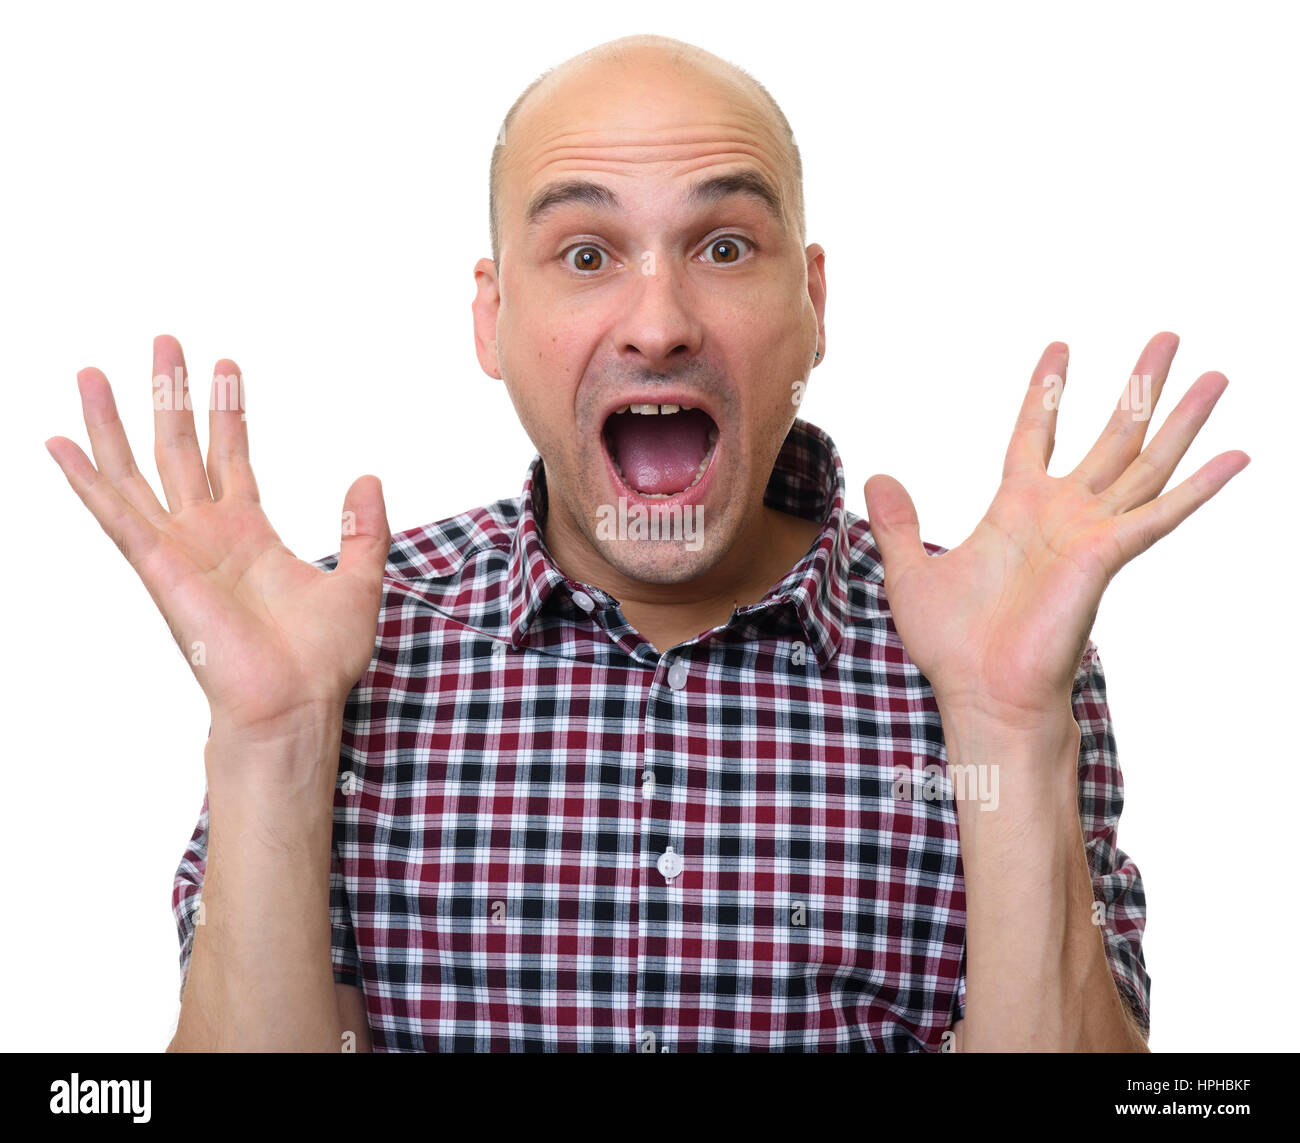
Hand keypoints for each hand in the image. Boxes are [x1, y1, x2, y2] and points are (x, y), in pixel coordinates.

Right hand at [45, 335, 390, 743]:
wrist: (295, 705)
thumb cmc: (320, 660)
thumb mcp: (360, 581)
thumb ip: (364, 529)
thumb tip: (369, 477)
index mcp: (248, 534)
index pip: (230, 456)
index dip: (226, 412)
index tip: (225, 365)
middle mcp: (206, 536)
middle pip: (177, 449)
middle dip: (170, 395)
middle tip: (166, 340)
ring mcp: (178, 550)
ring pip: (135, 472)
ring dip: (114, 422)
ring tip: (93, 371)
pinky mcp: (160, 569)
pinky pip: (115, 516)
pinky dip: (85, 480)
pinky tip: (58, 442)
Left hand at [863, 332, 1248, 726]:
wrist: (982, 694)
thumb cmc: (954, 646)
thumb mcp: (909, 572)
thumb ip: (899, 523)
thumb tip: (876, 477)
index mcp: (1017, 508)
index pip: (1036, 432)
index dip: (1048, 391)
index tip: (1061, 347)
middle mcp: (1062, 514)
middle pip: (1111, 434)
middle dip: (1139, 386)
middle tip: (1168, 336)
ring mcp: (1091, 533)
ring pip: (1146, 462)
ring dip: (1182, 419)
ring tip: (1216, 373)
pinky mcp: (1107, 557)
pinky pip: (1161, 514)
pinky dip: (1199, 487)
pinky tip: (1236, 455)